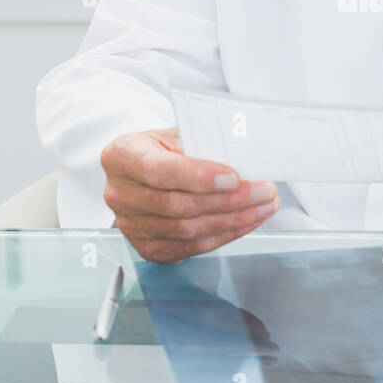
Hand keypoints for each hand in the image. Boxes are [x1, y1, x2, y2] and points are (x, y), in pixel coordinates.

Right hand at [100, 127, 278, 262]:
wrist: (145, 168)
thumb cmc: (163, 148)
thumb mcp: (177, 134)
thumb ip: (203, 144)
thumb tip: (245, 156)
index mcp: (122, 156)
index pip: (158, 170)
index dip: (198, 176)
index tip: (234, 177)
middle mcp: (119, 194)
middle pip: (177, 205)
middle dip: (228, 201)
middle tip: (262, 191)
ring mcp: (131, 225)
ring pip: (187, 231)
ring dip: (233, 221)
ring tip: (263, 206)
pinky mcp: (147, 247)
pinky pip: (190, 248)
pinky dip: (224, 236)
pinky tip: (245, 222)